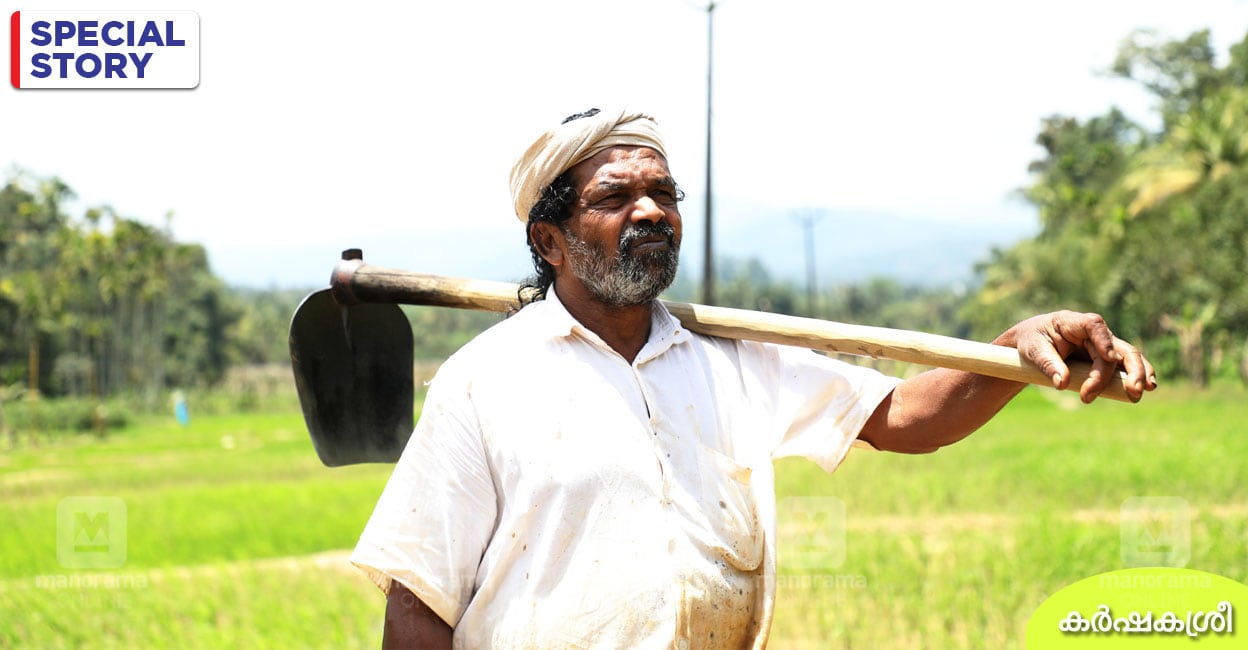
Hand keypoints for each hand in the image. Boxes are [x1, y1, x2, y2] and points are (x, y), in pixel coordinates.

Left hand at [1000, 311, 1156, 402]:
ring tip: (1139, 392)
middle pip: (1118, 346)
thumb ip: (1047, 364)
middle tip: (1131, 391)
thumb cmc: (1032, 342)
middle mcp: (1093, 332)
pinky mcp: (1105, 358)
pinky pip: (1124, 366)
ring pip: (1127, 357)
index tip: (1109, 357)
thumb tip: (1061, 384)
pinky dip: (1136, 375)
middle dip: (1128, 369)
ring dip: (1137, 374)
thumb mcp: (1033, 350)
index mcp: (1073, 322)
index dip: (1105, 340)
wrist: (1034, 343)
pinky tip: (1146, 387)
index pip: (1094, 324)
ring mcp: (1102, 345)